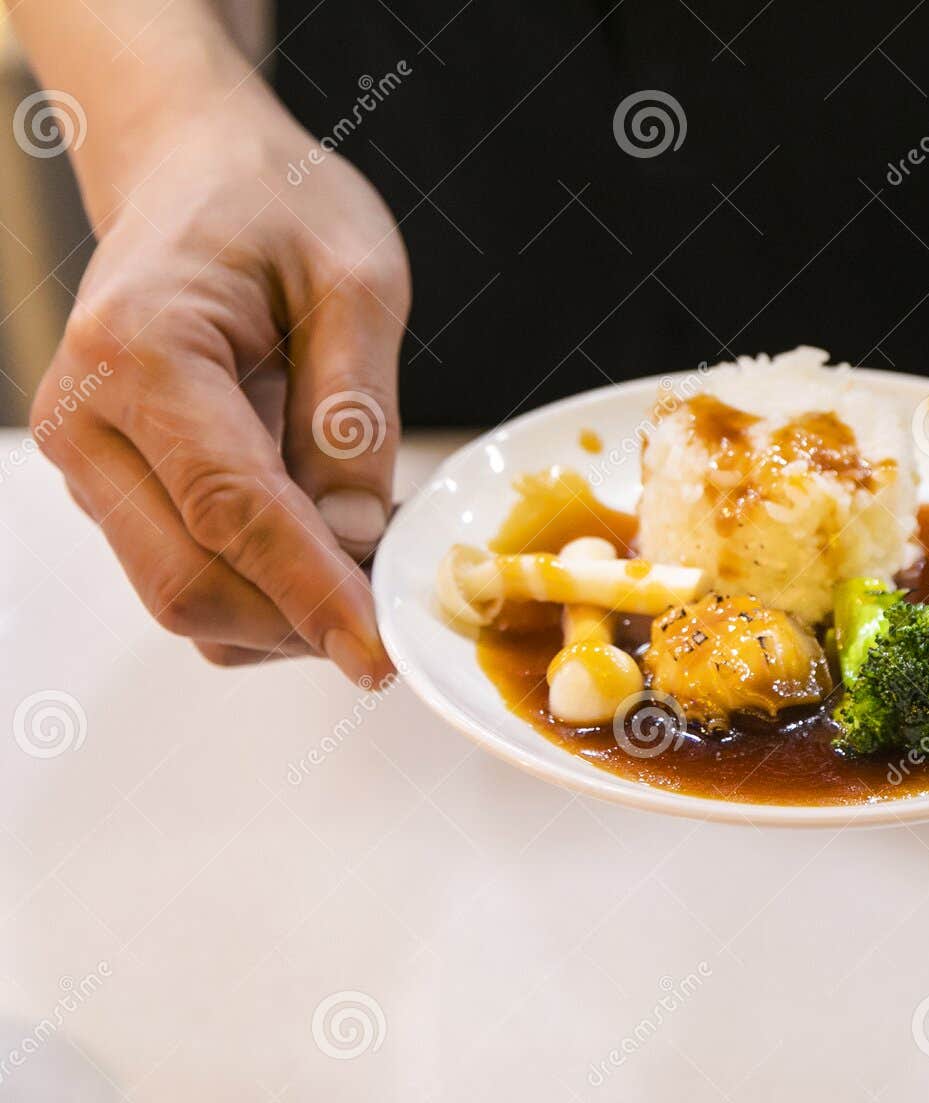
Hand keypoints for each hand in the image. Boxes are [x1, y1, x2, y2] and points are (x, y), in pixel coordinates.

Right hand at [32, 94, 407, 681]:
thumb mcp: (355, 279)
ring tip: (370, 566)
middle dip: (299, 623)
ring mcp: (91, 463)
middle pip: (189, 582)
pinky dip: (264, 594)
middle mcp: (87, 420)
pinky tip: (331, 554)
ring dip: (284, 617)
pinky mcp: (116, 488)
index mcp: (140, 353)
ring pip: (183, 598)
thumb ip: (357, 408)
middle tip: (396, 616)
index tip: (379, 653)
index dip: (310, 593)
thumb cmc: (274, 209)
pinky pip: (188, 575)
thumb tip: (357, 535)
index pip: (228, 510)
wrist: (195, 178)